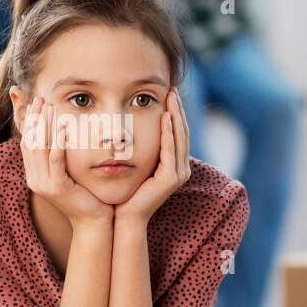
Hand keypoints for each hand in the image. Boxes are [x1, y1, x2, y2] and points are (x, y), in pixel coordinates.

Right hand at [20, 96, 113, 228]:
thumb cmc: (86, 196)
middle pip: (30, 142)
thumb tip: (60, 135)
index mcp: (35, 175)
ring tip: (50, 107)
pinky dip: (59, 143)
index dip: (30, 122)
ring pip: (40, 149)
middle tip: (40, 98)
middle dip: (35, 118)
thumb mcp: (69, 173)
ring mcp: (44, 184)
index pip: (27, 143)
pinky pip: (56, 161)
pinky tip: (66, 128)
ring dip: (45, 125)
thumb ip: (60, 156)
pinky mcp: (57, 188)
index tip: (36, 103)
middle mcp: (35, 179)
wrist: (94, 222)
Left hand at [115, 87, 191, 223]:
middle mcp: (181, 168)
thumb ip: (142, 147)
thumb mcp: (137, 162)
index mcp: (175, 164)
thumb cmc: (127, 190)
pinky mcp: (170, 179)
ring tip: (171, 98)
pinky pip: (170, 151)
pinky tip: (165, 118)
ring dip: (175, 116)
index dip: (176, 112)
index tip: (169, 93)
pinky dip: (168, 134)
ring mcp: (178, 174)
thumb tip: (135, 124)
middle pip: (182, 132)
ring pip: (179, 138)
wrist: (124, 216)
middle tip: (172, 89)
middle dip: (178, 109)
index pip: (178, 132)